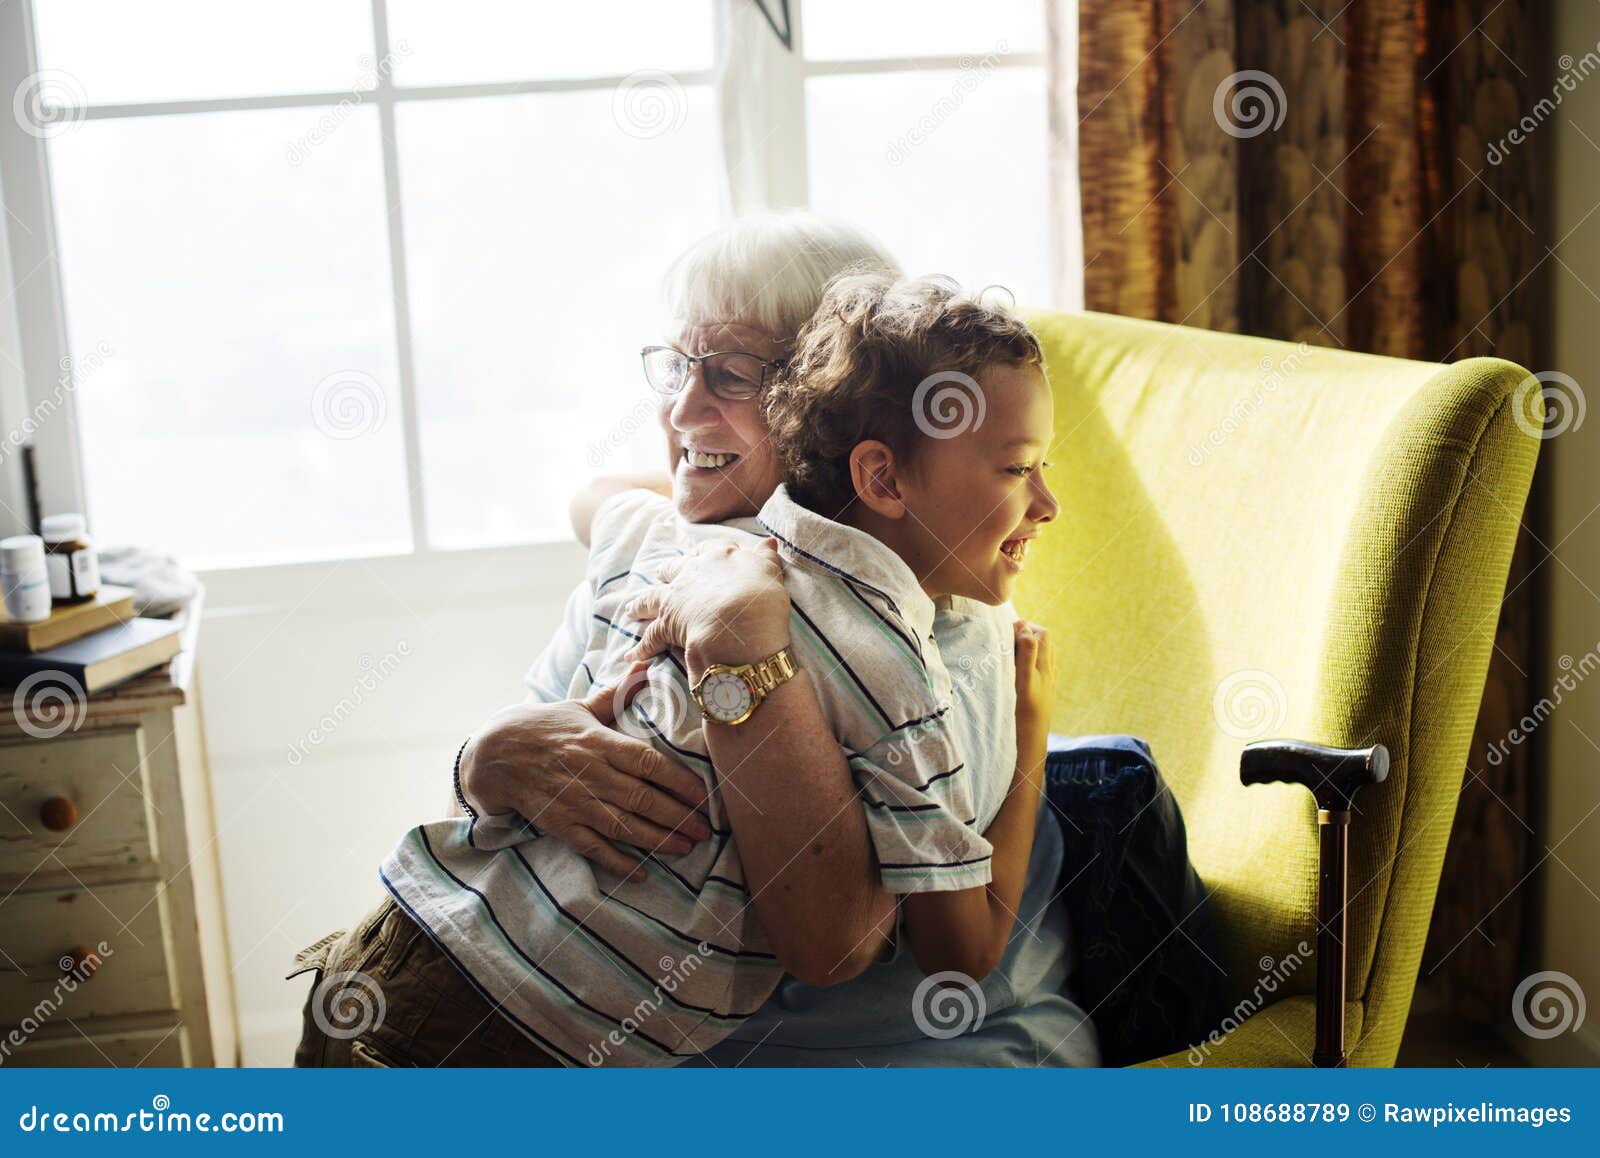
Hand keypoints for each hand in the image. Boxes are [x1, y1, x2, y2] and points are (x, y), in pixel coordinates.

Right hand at [458, 684, 711, 881]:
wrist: (493, 755)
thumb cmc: (543, 728)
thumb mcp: (581, 707)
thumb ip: (617, 693)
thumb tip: (646, 666)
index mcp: (599, 743)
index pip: (647, 762)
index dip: (678, 780)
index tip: (703, 794)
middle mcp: (591, 774)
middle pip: (642, 799)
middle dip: (678, 817)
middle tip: (705, 830)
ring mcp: (575, 802)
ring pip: (624, 826)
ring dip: (658, 840)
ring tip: (686, 848)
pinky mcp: (560, 825)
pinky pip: (594, 848)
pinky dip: (618, 862)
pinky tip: (643, 871)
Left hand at [626, 537, 789, 679]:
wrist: (742, 625)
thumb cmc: (761, 597)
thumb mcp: (770, 571)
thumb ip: (765, 556)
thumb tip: (768, 542)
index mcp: (718, 557)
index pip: (707, 551)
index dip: (703, 555)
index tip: (699, 557)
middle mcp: (692, 574)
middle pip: (672, 569)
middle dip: (667, 573)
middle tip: (661, 575)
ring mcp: (676, 599)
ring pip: (651, 598)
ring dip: (640, 605)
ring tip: (632, 610)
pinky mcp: (667, 625)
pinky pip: (650, 638)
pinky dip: (641, 648)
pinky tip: (632, 655)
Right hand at [1013, 620, 1055, 786]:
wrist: (1030, 743)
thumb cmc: (1023, 711)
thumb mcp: (1024, 678)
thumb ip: (1027, 652)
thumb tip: (1025, 627)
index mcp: (1044, 666)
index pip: (1041, 635)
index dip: (1025, 628)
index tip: (1006, 630)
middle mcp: (1049, 673)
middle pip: (1044, 643)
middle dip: (1028, 635)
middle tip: (1007, 637)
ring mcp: (1048, 684)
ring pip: (1043, 656)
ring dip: (1030, 647)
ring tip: (1011, 650)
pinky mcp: (1043, 694)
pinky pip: (1041, 670)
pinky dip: (1031, 662)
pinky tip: (1018, 669)